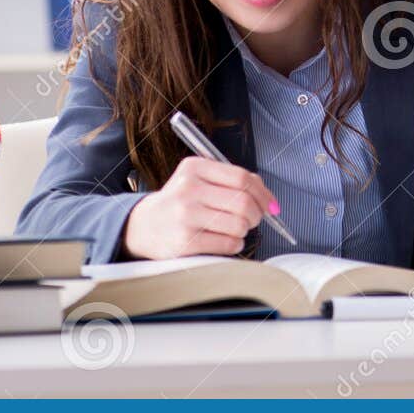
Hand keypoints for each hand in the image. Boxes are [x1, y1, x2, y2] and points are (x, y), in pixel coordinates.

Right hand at [123, 157, 279, 259]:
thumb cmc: (179, 202)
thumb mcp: (198, 179)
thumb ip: (231, 181)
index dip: (263, 193)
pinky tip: (225, 240)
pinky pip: (228, 244)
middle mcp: (188, 189)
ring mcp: (185, 216)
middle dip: (257, 214)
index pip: (242, 178)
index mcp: (194, 168)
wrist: (142, 226)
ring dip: (244, 230)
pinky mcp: (185, 242)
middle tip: (254, 219)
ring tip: (235, 229)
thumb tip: (268, 197)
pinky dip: (235, 244)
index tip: (271, 205)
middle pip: (243, 202)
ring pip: (239, 225)